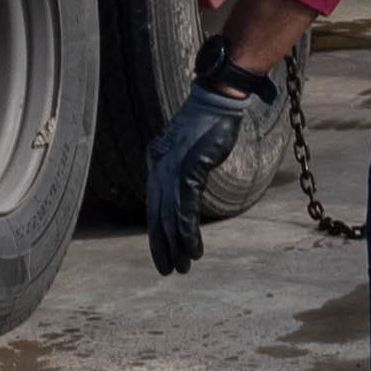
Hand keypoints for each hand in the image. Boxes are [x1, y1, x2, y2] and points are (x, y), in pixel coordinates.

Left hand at [142, 59, 264, 274]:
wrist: (218, 100)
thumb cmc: (207, 125)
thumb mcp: (188, 151)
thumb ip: (182, 172)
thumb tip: (183, 195)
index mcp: (156, 163)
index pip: (152, 206)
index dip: (156, 233)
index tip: (162, 255)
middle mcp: (159, 166)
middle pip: (156, 215)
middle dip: (163, 246)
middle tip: (169, 270)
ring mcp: (173, 166)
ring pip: (169, 215)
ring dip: (177, 244)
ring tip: (184, 264)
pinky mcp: (190, 166)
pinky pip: (185, 205)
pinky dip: (187, 228)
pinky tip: (192, 246)